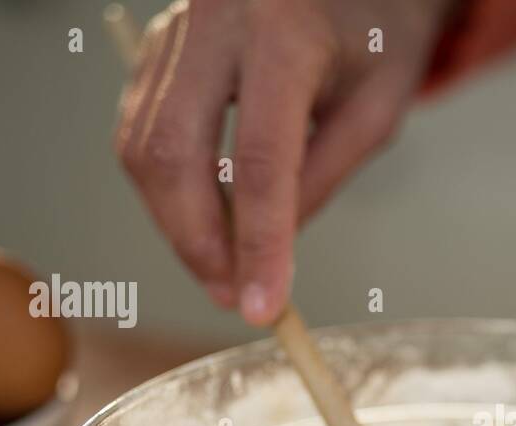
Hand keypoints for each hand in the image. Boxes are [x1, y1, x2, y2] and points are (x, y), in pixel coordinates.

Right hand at [115, 0, 453, 323]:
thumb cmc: (374, 38)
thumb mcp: (376, 112)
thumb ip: (322, 180)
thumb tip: (265, 253)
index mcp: (287, 31)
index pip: (261, 159)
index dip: (259, 243)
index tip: (263, 307)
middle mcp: (214, 19)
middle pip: (172, 152)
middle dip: (196, 242)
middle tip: (232, 297)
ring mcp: (173, 30)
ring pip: (141, 146)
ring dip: (176, 224)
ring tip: (223, 269)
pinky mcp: (155, 47)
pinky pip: (140, 131)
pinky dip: (165, 190)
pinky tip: (204, 220)